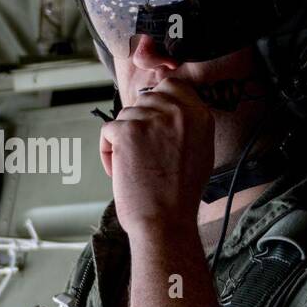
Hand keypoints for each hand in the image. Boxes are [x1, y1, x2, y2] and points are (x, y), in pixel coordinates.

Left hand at [100, 78, 214, 236]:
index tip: (153, 125)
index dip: (157, 101)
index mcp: (200, 115)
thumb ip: (187, 124)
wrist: (165, 222)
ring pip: (124, 115)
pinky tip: (120, 171)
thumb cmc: (179, 196)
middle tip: (143, 154)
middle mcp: (178, 112)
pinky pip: (107, 131)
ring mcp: (152, 119)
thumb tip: (166, 106)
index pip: (172, 85)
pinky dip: (107, 152)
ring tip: (135, 168)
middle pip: (145, 98)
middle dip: (138, 123)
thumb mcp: (199, 152)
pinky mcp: (127, 131)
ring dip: (123, 140)